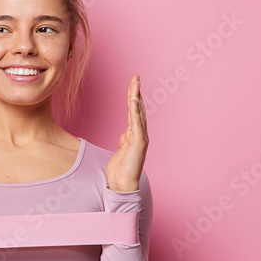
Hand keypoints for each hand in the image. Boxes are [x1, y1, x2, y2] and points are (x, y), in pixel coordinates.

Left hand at [105, 75, 148, 191]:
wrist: (123, 184)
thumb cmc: (122, 170)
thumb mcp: (121, 152)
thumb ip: (124, 141)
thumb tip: (124, 134)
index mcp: (134, 134)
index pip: (133, 112)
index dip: (133, 97)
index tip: (132, 84)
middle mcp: (139, 133)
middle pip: (138, 108)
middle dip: (136, 92)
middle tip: (135, 77)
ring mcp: (140, 137)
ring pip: (138, 113)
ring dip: (136, 97)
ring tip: (135, 84)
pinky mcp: (138, 143)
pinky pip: (136, 124)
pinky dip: (135, 112)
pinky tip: (134, 101)